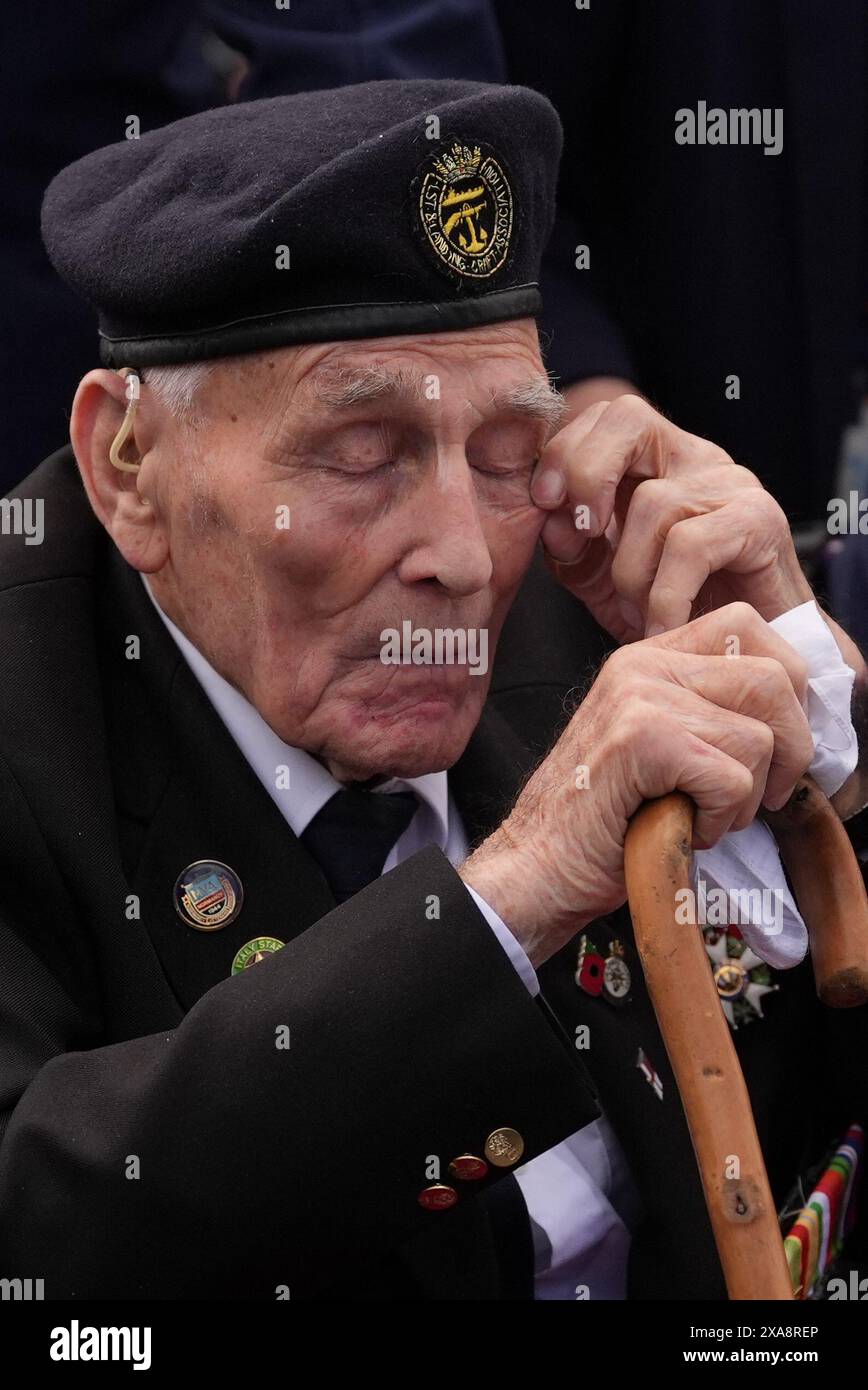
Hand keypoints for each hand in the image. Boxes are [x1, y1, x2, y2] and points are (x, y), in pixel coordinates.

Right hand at [459, 603, 813, 966]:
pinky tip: (680, 828)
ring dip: (744, 797)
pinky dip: (720, 820)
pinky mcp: (642, 739)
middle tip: (761, 795)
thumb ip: (714, 713)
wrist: (538, 867)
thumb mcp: (663, 745)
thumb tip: (801, 714)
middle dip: (791, 747)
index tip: (780, 743)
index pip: (749, 627)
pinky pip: (733, 778)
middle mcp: (643, 664)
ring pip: (759, 738)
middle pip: (773, 675)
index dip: (789, 686)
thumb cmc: (606, 821)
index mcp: (649, 658)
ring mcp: (640, 696)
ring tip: (698, 816)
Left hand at [530, 395, 813, 642]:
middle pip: (629, 418)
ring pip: (653, 502)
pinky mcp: (760, 521)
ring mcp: (732, 485)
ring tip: (637, 614)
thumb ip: (574, 547)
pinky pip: (690, 546)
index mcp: (656, 460)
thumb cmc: (681, 614)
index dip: (564, 451)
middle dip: (586, 473)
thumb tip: (556, 522)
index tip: (543, 503)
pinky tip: (661, 626)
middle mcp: (695, 459)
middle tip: (580, 538)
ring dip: (630, 573)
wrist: (747, 658)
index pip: (604, 416)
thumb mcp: (608, 578)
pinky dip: (665, 596)